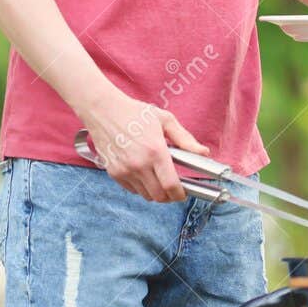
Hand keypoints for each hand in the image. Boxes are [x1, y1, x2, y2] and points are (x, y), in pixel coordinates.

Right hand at [76, 87, 206, 202]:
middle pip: (158, 196)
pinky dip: (141, 187)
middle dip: (169, 196)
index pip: (170, 185)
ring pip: (145, 195)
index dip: (179, 194)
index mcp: (155, 151)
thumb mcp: (166, 120)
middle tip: (174, 188)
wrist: (103, 110)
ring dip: (155, 192)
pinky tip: (145, 174)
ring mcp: (124, 170)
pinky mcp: (113, 172)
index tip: (184, 194)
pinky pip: (132, 190)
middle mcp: (138, 164)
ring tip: (159, 179)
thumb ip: (186, 140)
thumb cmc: (136, 113)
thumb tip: (204, 153)